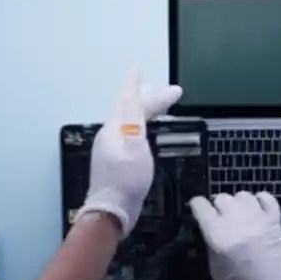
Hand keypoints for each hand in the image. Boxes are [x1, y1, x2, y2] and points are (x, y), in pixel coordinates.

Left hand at [75, 71, 181, 237]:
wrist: (112, 211)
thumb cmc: (126, 178)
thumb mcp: (134, 145)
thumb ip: (134, 117)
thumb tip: (132, 92)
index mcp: (114, 129)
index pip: (128, 100)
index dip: (137, 85)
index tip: (139, 67)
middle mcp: (110, 135)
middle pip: (130, 110)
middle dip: (149, 99)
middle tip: (170, 92)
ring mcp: (111, 149)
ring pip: (130, 122)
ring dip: (145, 111)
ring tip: (159, 105)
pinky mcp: (116, 162)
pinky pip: (130, 134)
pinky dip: (142, 126)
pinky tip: (146, 131)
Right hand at [188, 192, 280, 279]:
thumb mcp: (215, 269)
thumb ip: (210, 244)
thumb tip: (208, 227)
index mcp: (218, 236)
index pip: (201, 206)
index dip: (197, 206)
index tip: (197, 210)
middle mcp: (237, 222)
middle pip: (221, 198)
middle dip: (217, 206)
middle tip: (220, 218)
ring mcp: (258, 219)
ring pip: (242, 195)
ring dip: (238, 203)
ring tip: (239, 215)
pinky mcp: (275, 221)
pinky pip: (267, 198)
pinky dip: (260, 200)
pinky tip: (257, 210)